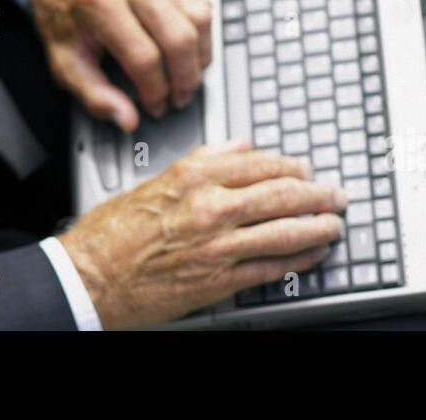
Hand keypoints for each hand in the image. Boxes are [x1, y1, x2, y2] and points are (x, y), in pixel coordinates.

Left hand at [29, 0, 211, 131]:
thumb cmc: (65, 18)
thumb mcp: (65, 62)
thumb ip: (94, 95)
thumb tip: (128, 121)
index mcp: (99, 3)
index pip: (145, 58)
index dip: (155, 92)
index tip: (154, 107)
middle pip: (179, 38)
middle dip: (185, 79)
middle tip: (178, 99)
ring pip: (199, 20)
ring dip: (199, 57)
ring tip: (186, 78)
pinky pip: (203, 3)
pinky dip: (203, 33)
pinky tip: (188, 51)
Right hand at [57, 138, 347, 329]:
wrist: (89, 276)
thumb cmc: (114, 231)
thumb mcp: (157, 180)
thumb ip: (203, 159)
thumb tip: (239, 145)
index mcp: (194, 176)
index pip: (260, 164)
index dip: (292, 168)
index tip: (307, 171)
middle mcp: (210, 207)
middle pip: (282, 195)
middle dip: (318, 195)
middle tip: (336, 195)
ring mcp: (217, 245)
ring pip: (284, 231)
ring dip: (318, 228)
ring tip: (335, 224)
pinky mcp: (218, 280)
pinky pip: (271, 268)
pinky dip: (299, 261)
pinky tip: (313, 256)